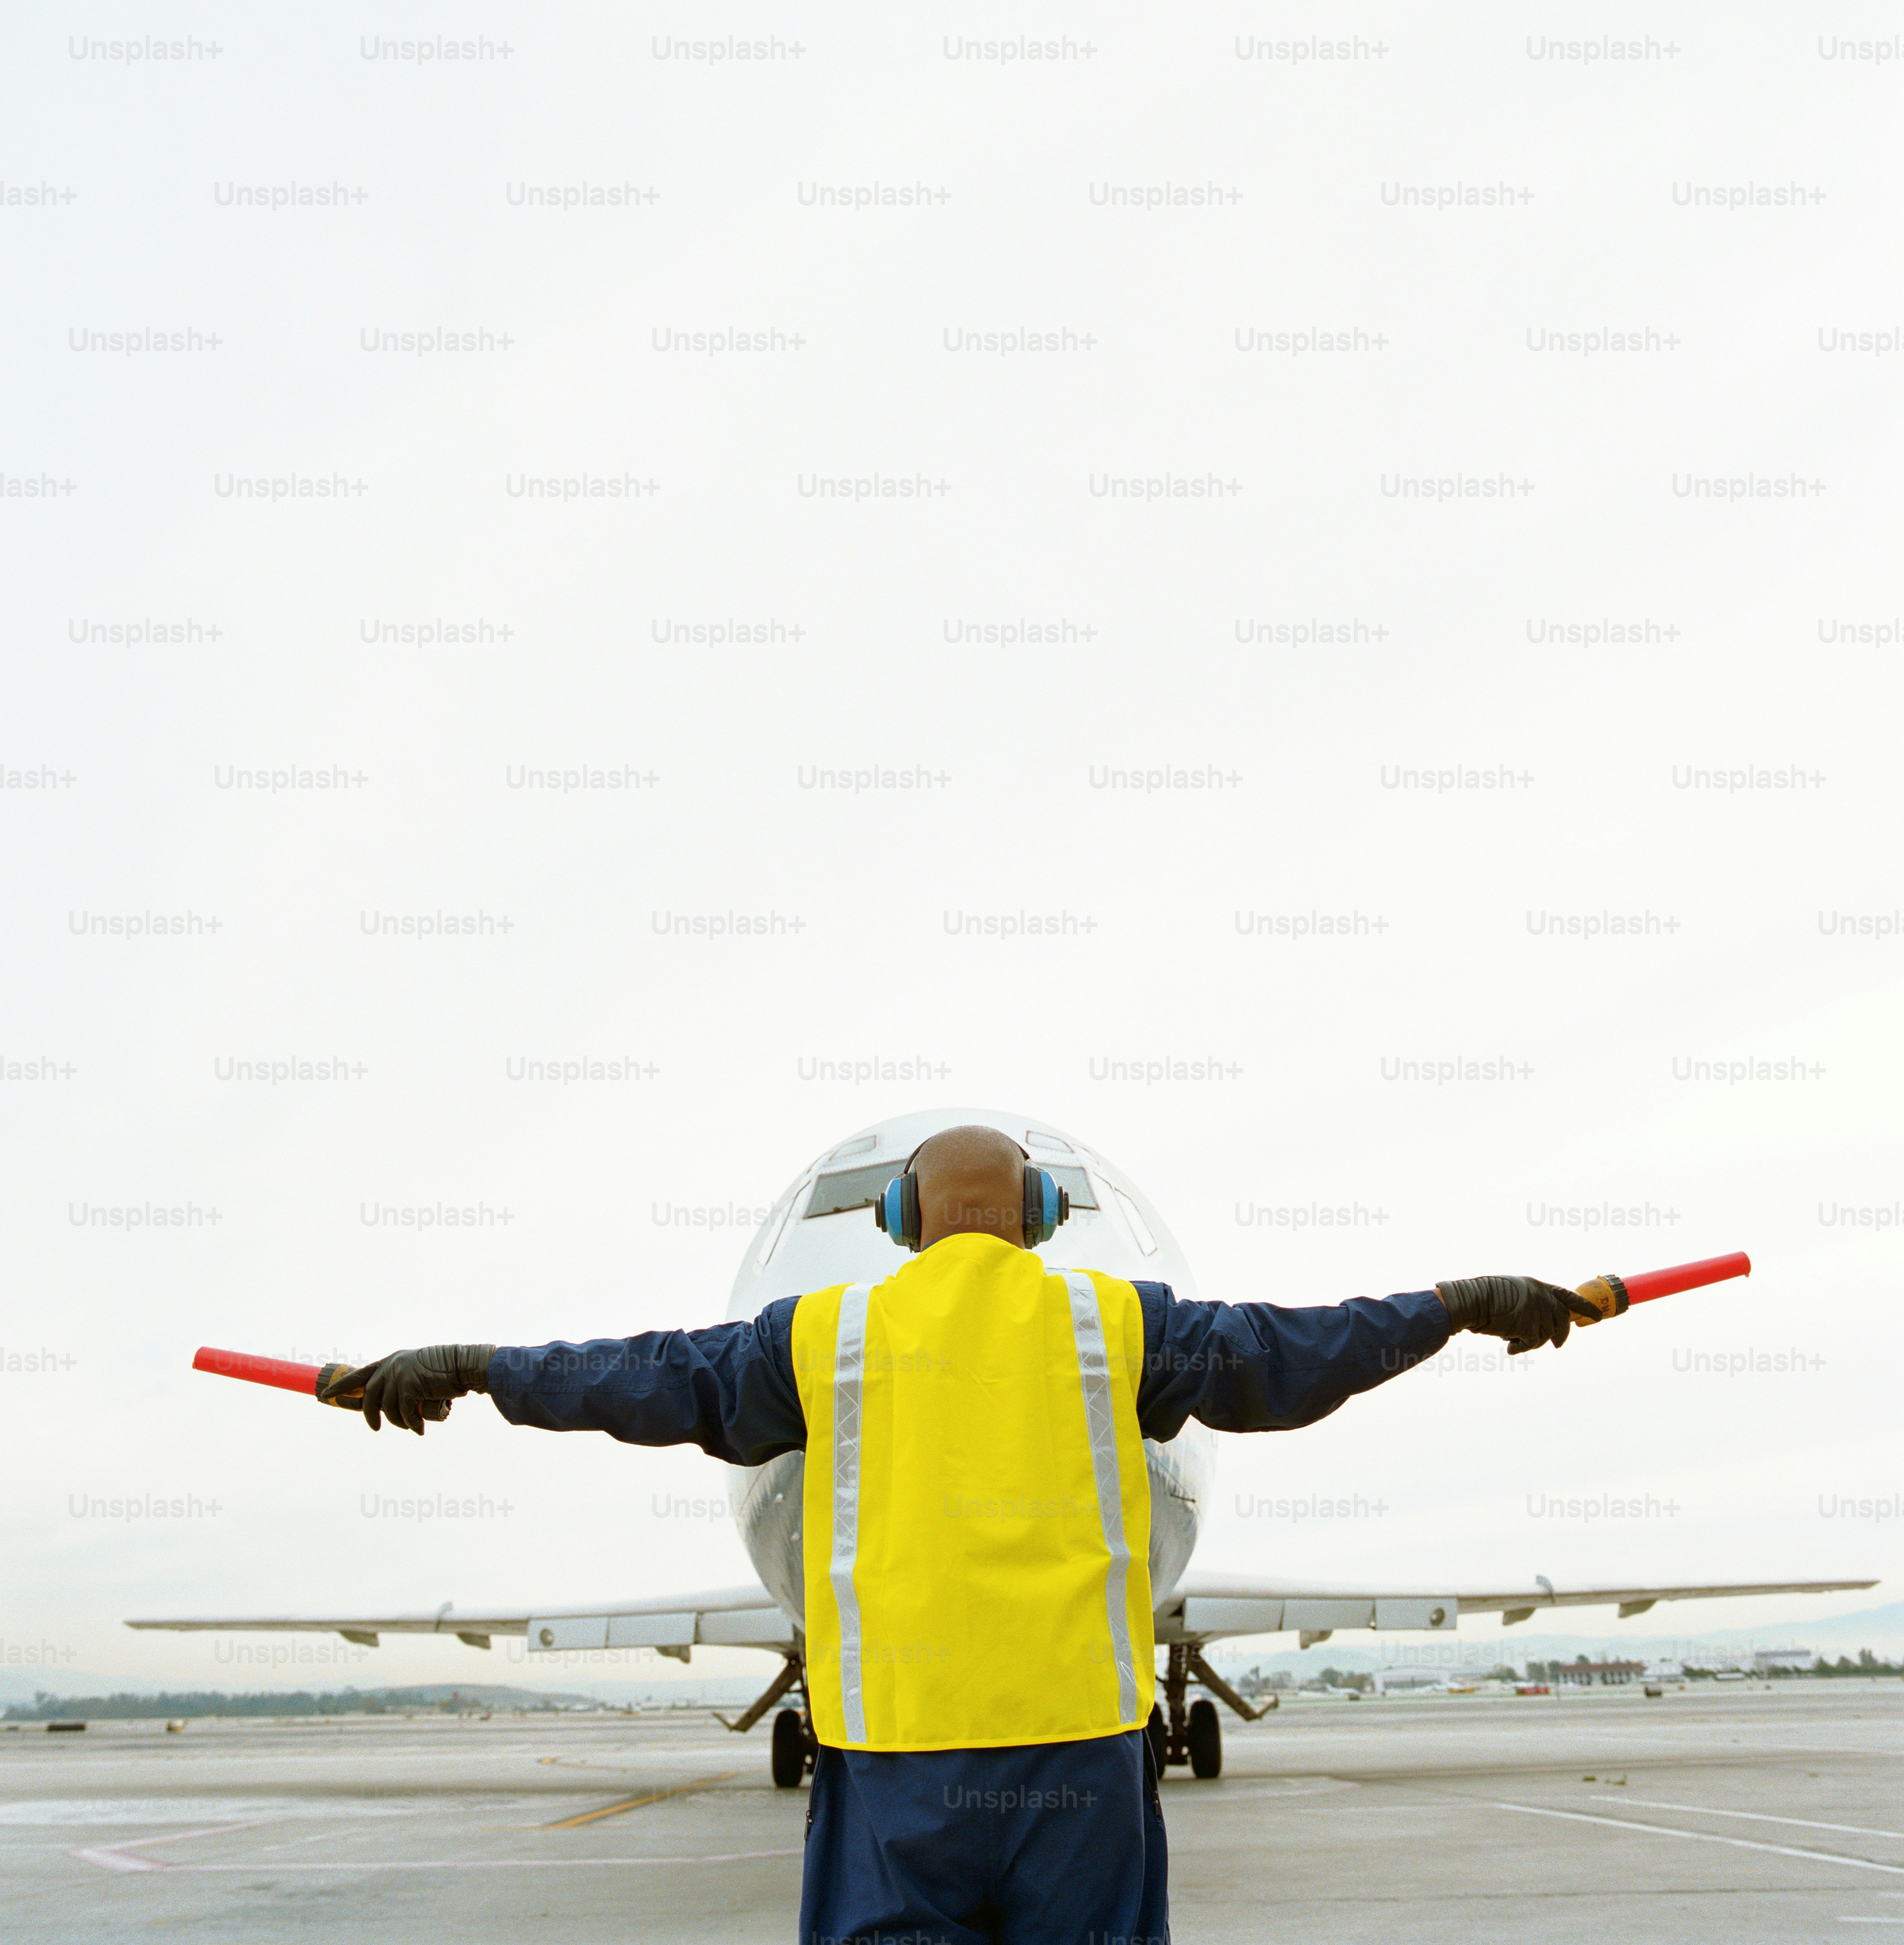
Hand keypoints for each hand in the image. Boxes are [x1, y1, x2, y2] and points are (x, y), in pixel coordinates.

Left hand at [321, 1344, 496, 1432]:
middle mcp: (391, 1366)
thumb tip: (390, 1404)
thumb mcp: (419, 1371)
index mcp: (391, 1360)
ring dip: (398, 1422)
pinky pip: (404, 1413)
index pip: (359, 1374)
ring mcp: (399, 1375)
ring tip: (412, 1426)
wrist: (464, 1365)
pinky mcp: (409, 1386)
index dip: (341, 1386)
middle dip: (369, 1414)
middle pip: (368, 1395)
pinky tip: (419, 1429)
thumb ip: (403, 1381)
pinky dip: (411, 1424)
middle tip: (375, 1427)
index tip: (325, 1395)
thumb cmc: (446, 1370)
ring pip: (387, 1408)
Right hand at [1434, 1277, 1596, 1354]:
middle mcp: (1541, 1297)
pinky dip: (1521, 1348)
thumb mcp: (1511, 1291)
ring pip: (1546, 1335)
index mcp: (1536, 1286)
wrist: (1471, 1301)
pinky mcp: (1530, 1326)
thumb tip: (1539, 1323)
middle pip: (1563, 1320)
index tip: (1597, 1315)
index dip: (1584, 1306)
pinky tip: (1509, 1347)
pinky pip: (1533, 1343)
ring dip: (1531, 1341)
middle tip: (1557, 1345)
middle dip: (1561, 1334)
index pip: (1568, 1296)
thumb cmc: (1483, 1296)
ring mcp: (1537, 1311)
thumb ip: (1529, 1301)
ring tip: (1512, 1340)